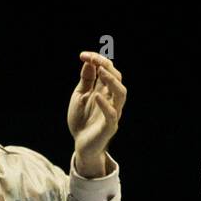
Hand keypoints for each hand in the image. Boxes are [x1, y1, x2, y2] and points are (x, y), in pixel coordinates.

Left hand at [67, 52, 126, 173]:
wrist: (80, 145)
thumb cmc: (81, 120)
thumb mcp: (80, 96)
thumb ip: (86, 80)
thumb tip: (89, 61)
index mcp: (104, 90)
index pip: (107, 70)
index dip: (97, 60)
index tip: (83, 55)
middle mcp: (111, 99)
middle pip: (117, 78)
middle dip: (107, 66)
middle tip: (95, 60)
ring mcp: (112, 112)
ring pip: (121, 94)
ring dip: (112, 82)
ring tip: (102, 72)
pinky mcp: (109, 127)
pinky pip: (112, 114)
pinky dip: (105, 104)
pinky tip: (96, 96)